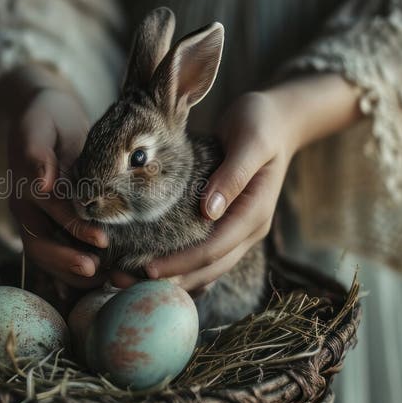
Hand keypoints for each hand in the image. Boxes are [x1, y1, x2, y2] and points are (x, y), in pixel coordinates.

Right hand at [7, 69, 107, 287]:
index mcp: (25, 188)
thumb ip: (36, 152)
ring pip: (48, 256)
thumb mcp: (39, 124)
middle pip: (41, 247)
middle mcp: (28, 210)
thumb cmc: (45, 116)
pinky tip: (101, 276)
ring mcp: (37, 219)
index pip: (51, 216)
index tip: (102, 242)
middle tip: (100, 274)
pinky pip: (59, 251)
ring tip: (105, 280)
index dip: (75, 230)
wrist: (45, 114)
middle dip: (68, 263)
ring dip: (72, 273)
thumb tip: (42, 184)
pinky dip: (74, 268)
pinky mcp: (51, 222)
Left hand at [110, 91, 291, 291]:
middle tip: (123, 282)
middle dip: (170, 279)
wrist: (278, 120)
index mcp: (254, 214)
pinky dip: (179, 264)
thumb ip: (233, 174)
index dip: (181, 263)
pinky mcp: (226, 224)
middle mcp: (247, 229)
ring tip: (128, 280)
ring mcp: (238, 229)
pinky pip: (202, 253)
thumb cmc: (261, 124)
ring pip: (205, 267)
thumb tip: (210, 211)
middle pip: (208, 268)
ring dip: (171, 278)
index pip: (214, 250)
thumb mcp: (250, 141)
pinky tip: (149, 266)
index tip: (147, 270)